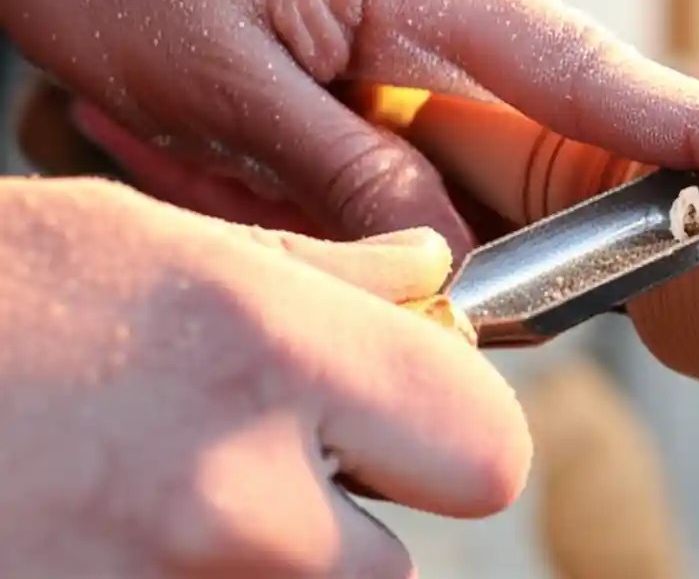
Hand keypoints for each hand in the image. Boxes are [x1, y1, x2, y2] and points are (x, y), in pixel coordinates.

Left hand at [0, 0, 698, 255]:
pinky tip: (252, 146)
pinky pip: (419, 137)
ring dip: (387, 191)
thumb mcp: (221, 84)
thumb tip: (450, 257)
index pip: (596, 73)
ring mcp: (420, 17)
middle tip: (420, 236)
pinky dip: (364, 177)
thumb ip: (350, 174)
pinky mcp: (388, 44)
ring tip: (229, 146)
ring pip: (471, 147)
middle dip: (511, 208)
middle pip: (551, 128)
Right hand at [0, 177, 528, 577]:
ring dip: (274, 557)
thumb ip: (319, 272)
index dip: (460, 431)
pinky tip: (123, 517)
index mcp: (264, 357)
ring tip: (169, 478)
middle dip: (355, 509)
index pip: (487, 448)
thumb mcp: (146, 240)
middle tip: (270, 450)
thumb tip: (427, 282)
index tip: (419, 410)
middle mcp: (235, 500)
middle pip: (400, 557)